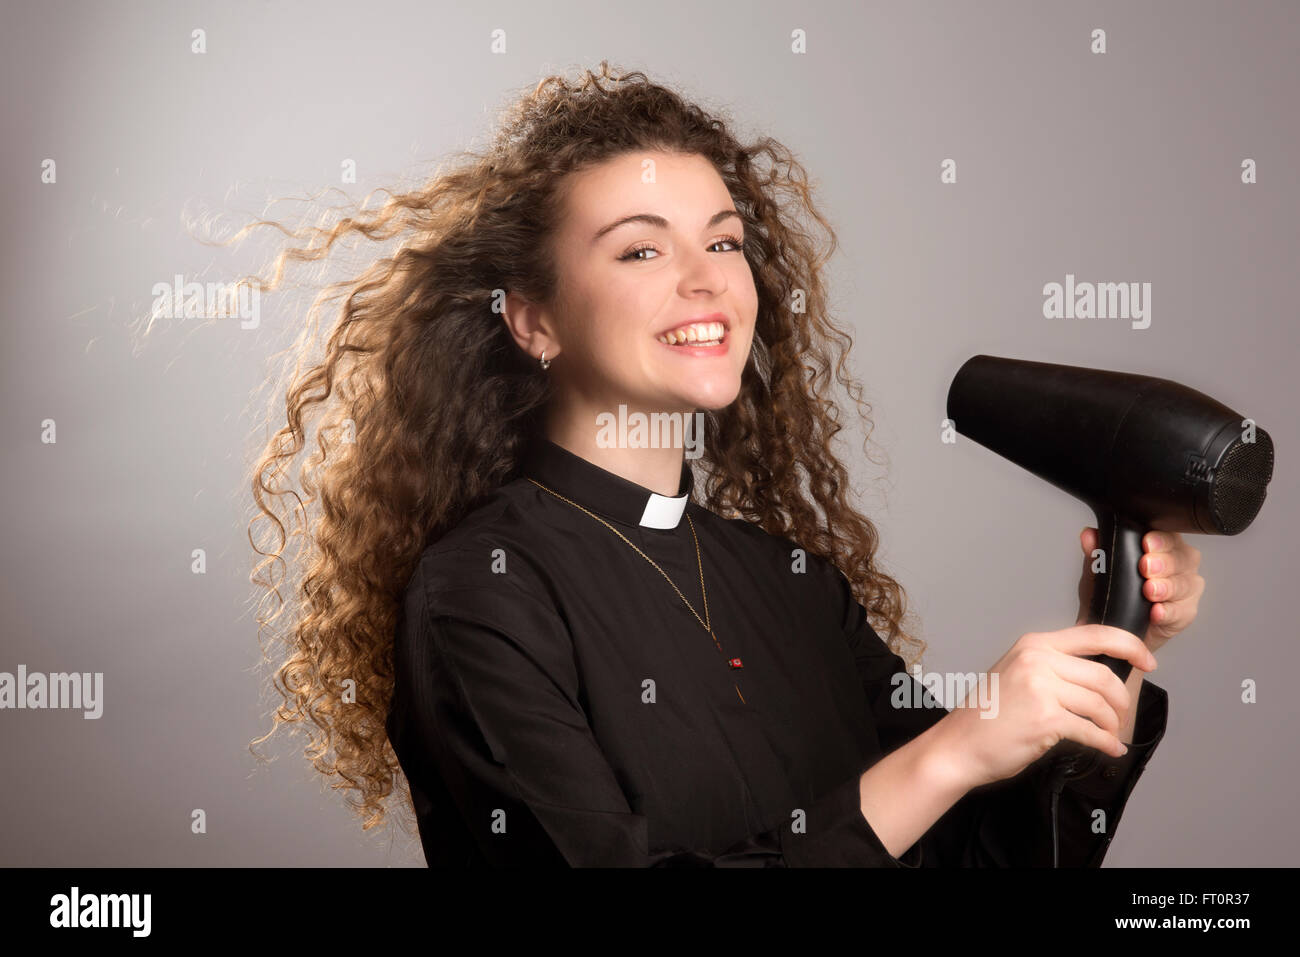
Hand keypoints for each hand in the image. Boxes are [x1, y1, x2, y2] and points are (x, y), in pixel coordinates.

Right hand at [939, 625, 1158, 789]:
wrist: (959, 744)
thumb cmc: (987, 715)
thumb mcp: (1017, 672)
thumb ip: (1053, 665)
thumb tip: (1101, 675)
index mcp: (1034, 644)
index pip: (1096, 635)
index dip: (1131, 646)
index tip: (1148, 660)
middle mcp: (1038, 660)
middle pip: (1103, 675)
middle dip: (1121, 699)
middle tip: (1121, 715)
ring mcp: (1041, 689)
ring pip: (1100, 704)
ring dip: (1113, 724)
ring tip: (1109, 734)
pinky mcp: (1046, 720)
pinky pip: (1092, 731)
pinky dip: (1106, 743)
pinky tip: (1108, 749)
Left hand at [1074, 527, 1204, 656]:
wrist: (1114, 627)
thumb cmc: (1112, 591)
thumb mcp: (1100, 569)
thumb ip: (1096, 551)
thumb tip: (1088, 535)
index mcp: (1163, 545)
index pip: (1168, 536)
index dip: (1159, 539)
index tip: (1146, 543)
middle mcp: (1181, 563)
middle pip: (1181, 558)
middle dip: (1163, 562)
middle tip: (1146, 566)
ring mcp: (1186, 587)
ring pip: (1183, 584)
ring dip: (1165, 587)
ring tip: (1149, 590)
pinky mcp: (1186, 612)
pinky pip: (1180, 611)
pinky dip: (1167, 612)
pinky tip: (1156, 612)